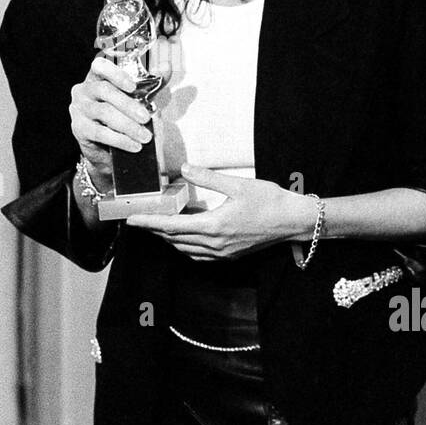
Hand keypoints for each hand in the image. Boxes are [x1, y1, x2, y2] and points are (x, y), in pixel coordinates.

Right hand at [70, 55, 171, 188]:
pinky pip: (99, 133)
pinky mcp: (79, 129)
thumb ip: (150, 82)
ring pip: (104, 113)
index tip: (132, 86)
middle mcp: (83, 90)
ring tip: (145, 136)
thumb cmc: (121, 115)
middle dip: (128, 104)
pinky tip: (134, 146)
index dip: (115, 73)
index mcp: (96, 77)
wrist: (107, 149)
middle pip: (104, 90)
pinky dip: (120, 140)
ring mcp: (78, 109)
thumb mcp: (136, 97)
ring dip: (128, 125)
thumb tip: (166, 66)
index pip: (99, 66)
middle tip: (146, 117)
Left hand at [125, 163, 318, 260]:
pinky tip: (185, 237)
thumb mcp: (238, 184)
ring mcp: (222, 253)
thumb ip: (208, 177)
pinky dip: (186, 247)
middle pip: (175, 240)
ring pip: (186, 250)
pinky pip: (199, 256)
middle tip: (140, 220)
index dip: (149, 223)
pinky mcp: (230, 255)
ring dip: (169, 239)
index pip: (171, 227)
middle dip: (155, 230)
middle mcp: (215, 244)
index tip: (132, 219)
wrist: (293, 221)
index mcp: (213, 226)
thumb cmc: (270, 202)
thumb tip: (185, 169)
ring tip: (158, 226)